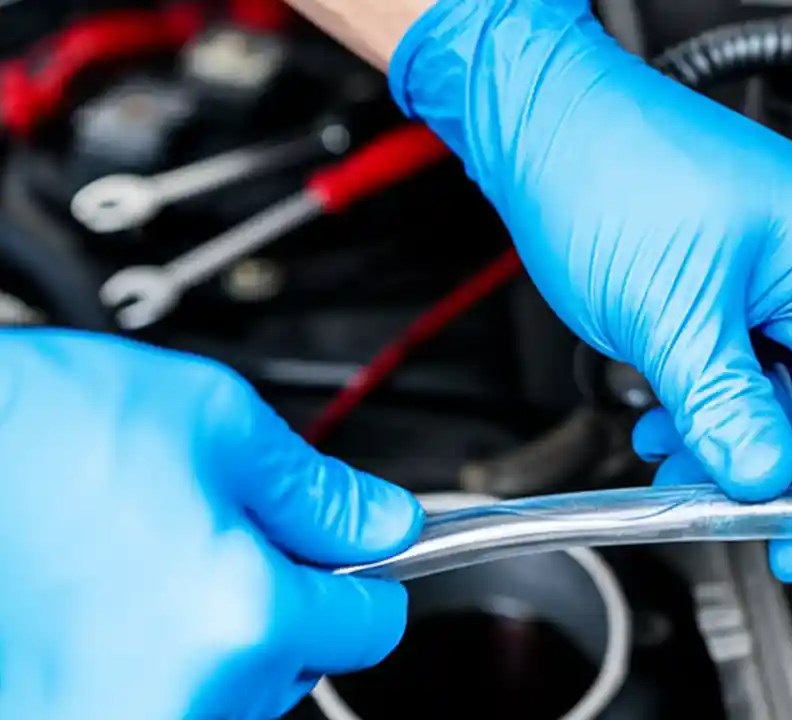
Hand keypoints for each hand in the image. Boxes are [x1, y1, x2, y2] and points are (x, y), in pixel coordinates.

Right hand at [0, 329, 423, 719]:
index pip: (371, 626)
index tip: (341, 558)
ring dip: (214, 640)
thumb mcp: (216, 423)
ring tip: (142, 568)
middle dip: (277, 605)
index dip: (362, 577)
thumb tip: (388, 523)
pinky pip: (158, 704)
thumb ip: (322, 491)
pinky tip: (109, 607)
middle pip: (297, 667)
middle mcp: (182, 699)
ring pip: (229, 695)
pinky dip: (150, 663)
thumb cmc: (39, 431)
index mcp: (241, 615)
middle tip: (207, 539)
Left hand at [387, 0, 791, 580]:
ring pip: (779, 388)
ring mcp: (777, 269)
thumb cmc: (606, 167)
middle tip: (732, 510)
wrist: (536, 118)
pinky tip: (669, 422)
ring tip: (679, 463)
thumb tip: (761, 480)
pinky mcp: (733, 278)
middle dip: (775, 461)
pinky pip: (743, 361)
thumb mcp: (670, 314)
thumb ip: (723, 409)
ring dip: (732, 435)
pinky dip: (710, 401)